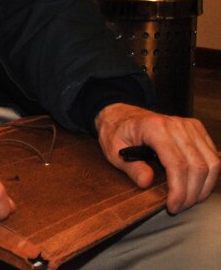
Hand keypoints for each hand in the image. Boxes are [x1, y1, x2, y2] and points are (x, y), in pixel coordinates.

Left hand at [95, 103, 219, 212]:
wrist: (122, 115)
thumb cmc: (117, 132)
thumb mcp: (113, 150)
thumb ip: (131, 167)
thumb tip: (147, 182)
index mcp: (154, 128)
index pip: (177, 164)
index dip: (179, 190)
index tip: (172, 207)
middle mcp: (176, 125)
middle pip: (198, 166)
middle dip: (192, 193)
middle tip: (180, 207)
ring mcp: (189, 126)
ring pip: (212, 162)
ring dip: (204, 186)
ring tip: (189, 200)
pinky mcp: (197, 129)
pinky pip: (214, 156)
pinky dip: (210, 175)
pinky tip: (197, 187)